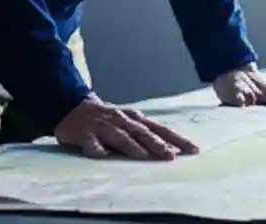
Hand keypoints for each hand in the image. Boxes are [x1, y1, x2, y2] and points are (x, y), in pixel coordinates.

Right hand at [54, 94, 198, 160]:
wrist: (72, 107)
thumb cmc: (106, 118)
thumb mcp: (127, 121)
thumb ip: (145, 133)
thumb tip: (170, 148)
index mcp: (134, 118)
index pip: (159, 128)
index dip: (176, 138)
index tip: (193, 149)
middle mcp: (122, 120)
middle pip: (143, 133)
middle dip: (158, 144)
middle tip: (171, 156)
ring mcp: (103, 126)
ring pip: (120, 137)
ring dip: (132, 147)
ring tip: (144, 157)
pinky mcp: (84, 133)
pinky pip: (90, 142)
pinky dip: (96, 149)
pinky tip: (101, 155)